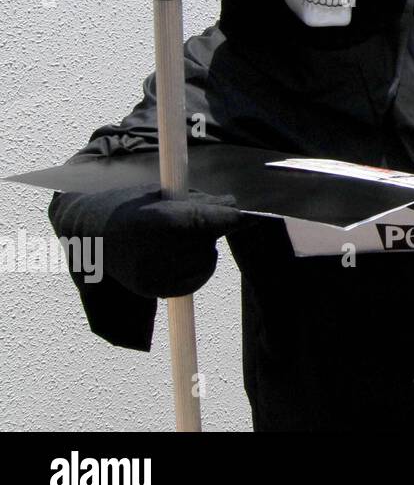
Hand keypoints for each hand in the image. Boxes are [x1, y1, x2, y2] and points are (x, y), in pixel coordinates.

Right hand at [64, 184, 246, 298]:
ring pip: (206, 260)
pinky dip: (201, 266)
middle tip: (190, 220)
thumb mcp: (161, 194)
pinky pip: (197, 279)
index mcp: (155, 221)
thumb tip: (233, 206)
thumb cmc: (131, 207)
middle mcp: (153, 252)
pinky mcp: (155, 291)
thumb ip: (198, 201)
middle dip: (211, 228)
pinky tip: (185, 255)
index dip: (230, 219)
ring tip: (180, 238)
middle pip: (207, 240)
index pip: (202, 221)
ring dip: (205, 247)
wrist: (92, 236)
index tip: (250, 216)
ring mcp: (153, 275)